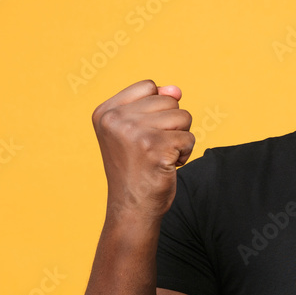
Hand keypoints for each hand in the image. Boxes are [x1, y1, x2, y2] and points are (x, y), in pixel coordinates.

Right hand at [92, 80, 194, 223]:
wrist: (132, 208)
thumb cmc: (136, 169)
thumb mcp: (137, 131)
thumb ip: (154, 104)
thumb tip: (176, 90)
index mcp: (105, 112)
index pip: (149, 86)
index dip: (157, 109)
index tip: (143, 134)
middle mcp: (115, 119)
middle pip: (169, 100)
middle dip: (171, 125)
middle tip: (153, 149)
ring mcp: (134, 132)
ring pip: (183, 116)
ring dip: (180, 139)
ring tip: (161, 156)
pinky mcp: (155, 147)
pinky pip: (189, 137)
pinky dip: (185, 154)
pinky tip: (168, 166)